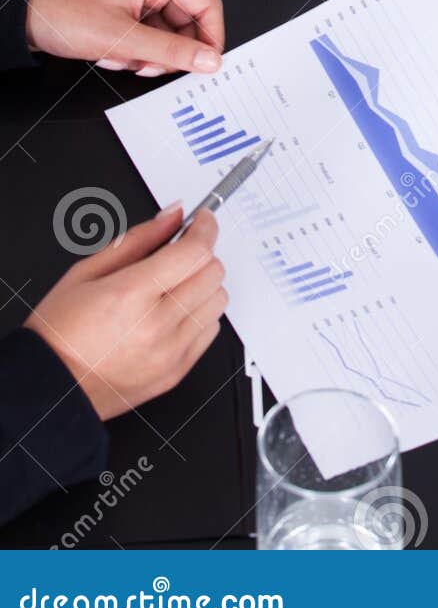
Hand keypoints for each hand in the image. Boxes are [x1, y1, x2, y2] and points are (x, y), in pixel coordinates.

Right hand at [25, 208, 225, 420]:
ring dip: (203, 285)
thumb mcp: (86, 272)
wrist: (49, 392)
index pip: (194, 251)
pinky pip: (210, 332)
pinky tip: (174, 313)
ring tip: (174, 286)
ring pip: (218, 301)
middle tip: (182, 251)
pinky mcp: (175, 373)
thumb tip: (171, 216)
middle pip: (213, 273)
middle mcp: (155, 326)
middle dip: (202, 254)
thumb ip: (138, 239)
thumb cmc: (58, 333)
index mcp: (130, 295)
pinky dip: (200, 315)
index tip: (201, 220)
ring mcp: (169, 353)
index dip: (204, 228)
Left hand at [26, 0, 223, 76]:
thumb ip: (170, 51)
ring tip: (122, 58)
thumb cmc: (60, 10)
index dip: (211, 37)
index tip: (208, 64)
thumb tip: (208, 60)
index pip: (205, 4)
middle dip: (169, 51)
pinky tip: (112, 54)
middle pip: (185, 22)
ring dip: (148, 55)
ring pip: (165, 33)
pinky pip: (146, 35)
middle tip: (150, 67)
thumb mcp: (121, 38)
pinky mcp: (124, 8)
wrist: (21, 14)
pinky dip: (134, 51)